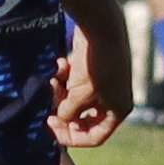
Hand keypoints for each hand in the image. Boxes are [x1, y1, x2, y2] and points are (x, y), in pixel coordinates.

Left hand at [49, 25, 131, 148]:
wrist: (101, 28)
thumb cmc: (96, 65)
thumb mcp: (80, 95)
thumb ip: (68, 113)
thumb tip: (60, 118)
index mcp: (117, 110)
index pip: (95, 136)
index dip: (72, 136)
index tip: (52, 127)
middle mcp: (111, 100)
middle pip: (82, 119)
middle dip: (62, 113)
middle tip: (46, 109)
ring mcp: (100, 85)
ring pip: (73, 101)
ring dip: (59, 94)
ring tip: (52, 81)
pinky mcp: (89, 71)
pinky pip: (71, 84)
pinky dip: (63, 77)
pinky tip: (60, 64)